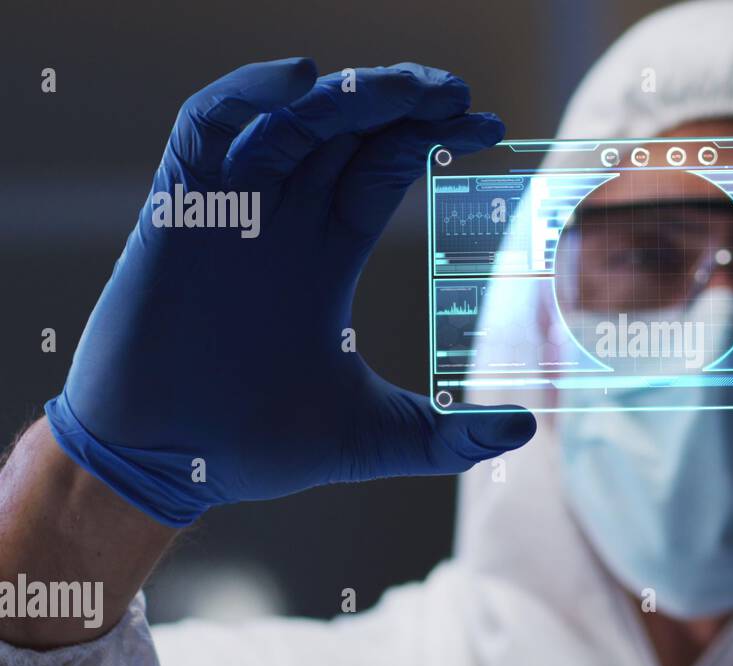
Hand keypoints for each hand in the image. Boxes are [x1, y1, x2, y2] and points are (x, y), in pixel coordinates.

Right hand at [44, 58, 534, 526]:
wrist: (161, 467)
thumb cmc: (255, 447)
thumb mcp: (371, 435)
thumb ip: (446, 434)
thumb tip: (525, 430)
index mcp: (324, 252)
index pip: (384, 166)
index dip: (431, 135)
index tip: (489, 124)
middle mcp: (283, 220)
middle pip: (347, 131)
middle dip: (402, 101)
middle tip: (459, 95)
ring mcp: (231, 211)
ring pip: (291, 119)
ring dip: (347, 95)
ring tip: (408, 90)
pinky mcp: (177, 212)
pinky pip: (206, 128)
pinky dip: (249, 95)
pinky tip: (304, 84)